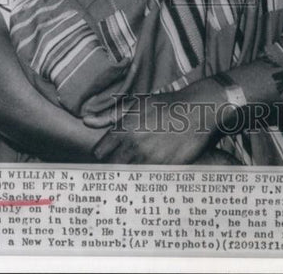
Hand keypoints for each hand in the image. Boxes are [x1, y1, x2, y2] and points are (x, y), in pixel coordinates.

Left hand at [85, 82, 222, 164]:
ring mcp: (150, 159)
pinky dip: (149, 176)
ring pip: (129, 175)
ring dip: (132, 171)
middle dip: (115, 166)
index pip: (99, 152)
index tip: (110, 153)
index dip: (104, 153)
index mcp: (124, 129)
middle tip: (123, 162)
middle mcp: (134, 146)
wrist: (197, 110)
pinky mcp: (165, 168)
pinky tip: (155, 166)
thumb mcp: (137, 104)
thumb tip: (86, 121)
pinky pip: (149, 179)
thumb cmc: (166, 105)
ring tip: (141, 164)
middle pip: (112, 168)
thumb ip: (110, 115)